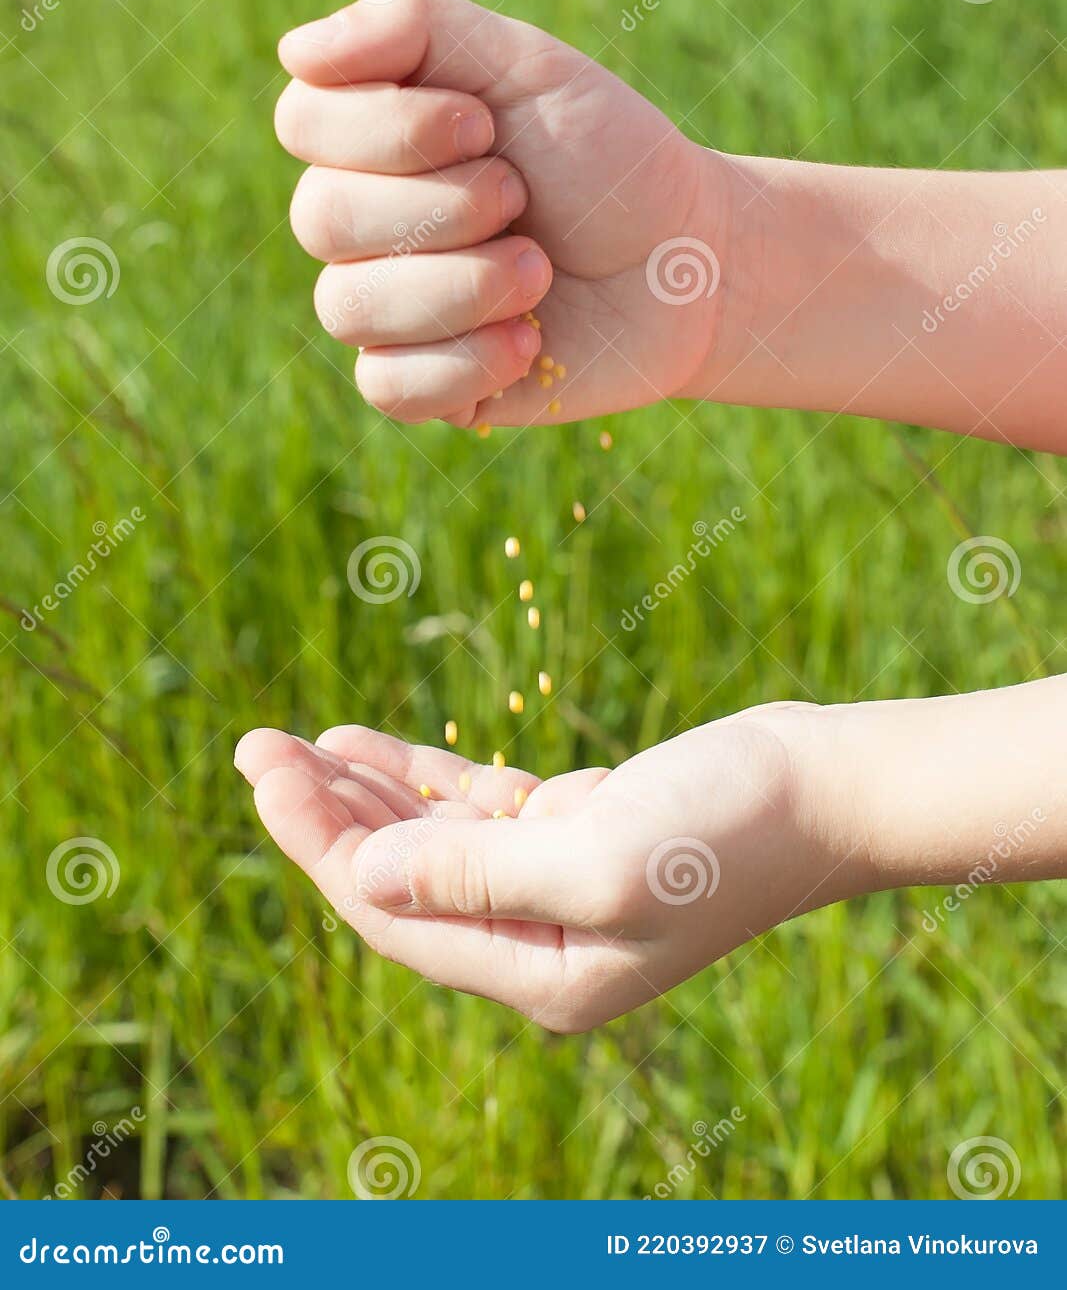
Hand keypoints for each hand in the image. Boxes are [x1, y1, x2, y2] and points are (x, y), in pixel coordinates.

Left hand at [234, 703, 854, 1031]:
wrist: (824, 789)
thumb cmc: (727, 828)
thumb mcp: (600, 858)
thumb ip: (477, 876)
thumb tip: (365, 877)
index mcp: (540, 975)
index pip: (394, 916)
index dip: (323, 845)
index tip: (269, 772)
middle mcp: (537, 944)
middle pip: (399, 883)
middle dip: (324, 817)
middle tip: (256, 746)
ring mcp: (553, 887)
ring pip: (428, 845)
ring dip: (362, 795)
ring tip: (291, 744)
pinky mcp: (574, 834)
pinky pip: (472, 814)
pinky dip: (419, 781)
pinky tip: (364, 747)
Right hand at [275, 0, 725, 426]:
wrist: (686, 261)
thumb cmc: (605, 157)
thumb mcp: (526, 64)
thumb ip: (414, 26)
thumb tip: (293, 51)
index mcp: (370, 136)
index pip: (303, 122)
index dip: (392, 129)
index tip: (487, 126)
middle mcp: (360, 222)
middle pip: (319, 217)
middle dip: (444, 206)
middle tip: (523, 198)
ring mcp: (385, 307)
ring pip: (347, 307)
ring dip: (464, 286)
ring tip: (541, 273)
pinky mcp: (422, 384)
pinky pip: (388, 386)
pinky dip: (466, 362)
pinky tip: (528, 340)